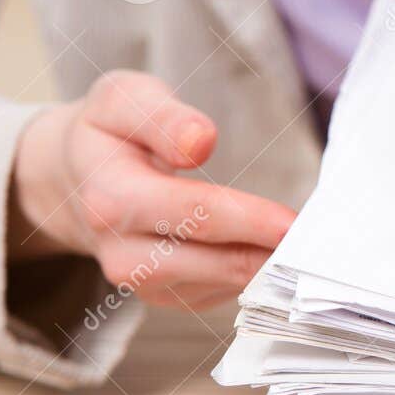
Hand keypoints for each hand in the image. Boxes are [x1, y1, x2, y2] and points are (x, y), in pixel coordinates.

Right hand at [9, 70, 296, 310]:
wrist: (75, 176)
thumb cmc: (109, 131)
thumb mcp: (124, 99)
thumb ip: (162, 116)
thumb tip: (200, 142)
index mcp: (110, 197)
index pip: (192, 213)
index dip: (247, 219)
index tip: (293, 222)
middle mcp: (119, 251)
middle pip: (210, 260)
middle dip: (266, 252)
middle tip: (319, 243)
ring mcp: (140, 281)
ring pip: (218, 285)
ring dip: (265, 269)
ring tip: (306, 249)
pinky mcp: (162, 295)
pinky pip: (216, 295)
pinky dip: (251, 277)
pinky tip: (274, 254)